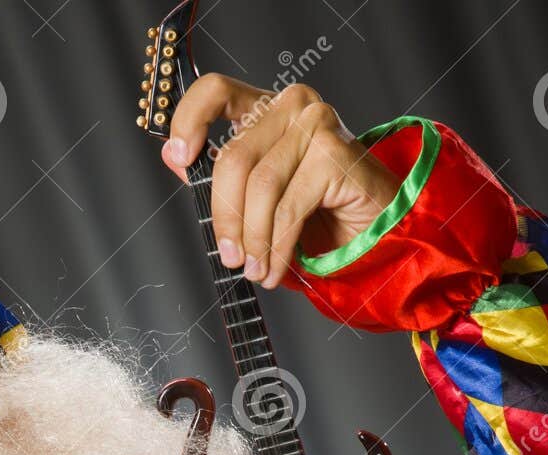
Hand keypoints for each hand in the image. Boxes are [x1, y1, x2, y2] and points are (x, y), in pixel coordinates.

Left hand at [161, 75, 400, 289]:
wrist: (374, 229)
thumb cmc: (317, 210)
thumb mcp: (258, 195)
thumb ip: (218, 175)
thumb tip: (173, 158)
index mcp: (266, 108)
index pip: (215, 91)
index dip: (189, 119)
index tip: (180, 157)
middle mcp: (292, 105)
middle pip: (233, 158)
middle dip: (225, 218)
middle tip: (230, 258)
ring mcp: (316, 123)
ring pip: (260, 187)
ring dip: (253, 239)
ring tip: (255, 270)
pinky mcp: (335, 152)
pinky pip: (288, 208)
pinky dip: (277, 247)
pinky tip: (275, 268)